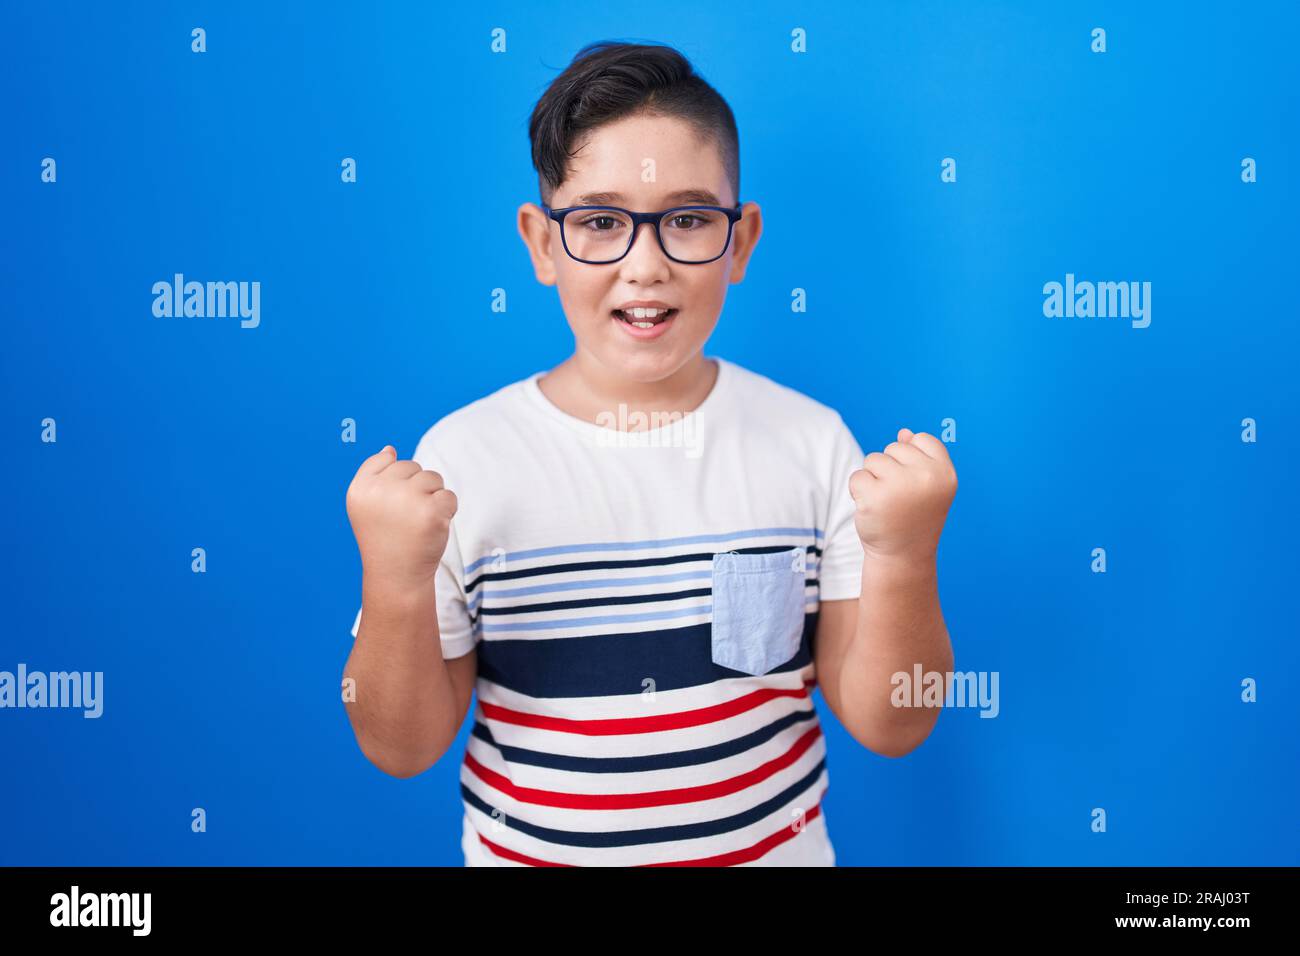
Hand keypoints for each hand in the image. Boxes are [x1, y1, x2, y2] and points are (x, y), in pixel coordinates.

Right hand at [345, 445, 457, 594]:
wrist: (397, 575)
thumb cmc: (384, 537)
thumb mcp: (365, 506)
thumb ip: (373, 474)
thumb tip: (389, 449)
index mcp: (360, 487)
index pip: (388, 459)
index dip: (395, 483)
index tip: (388, 508)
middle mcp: (380, 490)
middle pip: (413, 467)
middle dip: (416, 489)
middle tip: (405, 519)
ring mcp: (406, 499)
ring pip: (433, 478)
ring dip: (432, 499)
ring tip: (418, 522)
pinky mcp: (431, 511)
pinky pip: (449, 496)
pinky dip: (446, 512)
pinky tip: (431, 528)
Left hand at [849, 428, 956, 566]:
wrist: (903, 556)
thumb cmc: (914, 516)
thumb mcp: (927, 485)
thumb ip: (919, 457)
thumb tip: (904, 433)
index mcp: (945, 473)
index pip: (922, 440)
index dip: (911, 460)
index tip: (916, 486)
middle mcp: (926, 477)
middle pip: (893, 448)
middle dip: (890, 469)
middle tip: (900, 499)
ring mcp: (900, 486)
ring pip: (873, 459)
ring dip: (873, 479)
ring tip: (886, 503)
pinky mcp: (874, 498)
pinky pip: (857, 477)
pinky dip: (858, 491)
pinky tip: (872, 509)